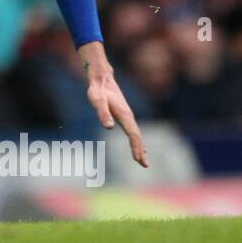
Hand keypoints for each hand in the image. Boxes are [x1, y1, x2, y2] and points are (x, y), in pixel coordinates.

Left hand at [79, 42, 148, 166]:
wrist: (102, 77)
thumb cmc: (97, 89)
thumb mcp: (97, 100)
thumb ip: (102, 113)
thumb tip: (109, 127)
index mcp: (124, 115)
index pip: (133, 135)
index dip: (136, 148)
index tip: (139, 160)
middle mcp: (129, 116)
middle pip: (137, 136)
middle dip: (141, 151)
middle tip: (145, 165)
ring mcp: (128, 115)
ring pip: (136, 134)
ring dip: (140, 147)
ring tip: (143, 159)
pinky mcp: (124, 114)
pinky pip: (133, 130)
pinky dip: (137, 140)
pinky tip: (139, 146)